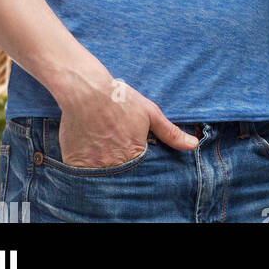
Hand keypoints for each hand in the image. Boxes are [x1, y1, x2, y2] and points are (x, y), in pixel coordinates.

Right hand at [57, 78, 197, 167]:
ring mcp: (93, 166)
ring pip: (101, 177)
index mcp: (134, 155)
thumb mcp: (150, 113)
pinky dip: (85, 168)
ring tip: (103, 148)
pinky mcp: (75, 163)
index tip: (131, 151)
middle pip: (120, 175)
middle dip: (120, 166)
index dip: (137, 163)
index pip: (140, 172)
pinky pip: (81, 175)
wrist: (87, 92)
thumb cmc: (120, 99)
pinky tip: (88, 151)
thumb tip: (193, 145)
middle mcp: (114, 165)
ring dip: (103, 168)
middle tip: (115, 148)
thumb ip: (171, 133)